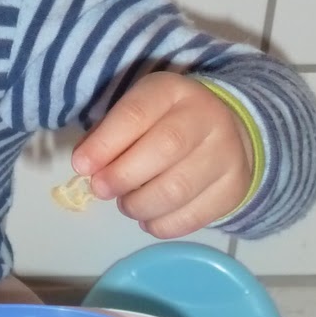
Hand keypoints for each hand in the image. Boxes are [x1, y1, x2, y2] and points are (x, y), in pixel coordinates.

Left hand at [71, 72, 252, 237]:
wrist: (227, 131)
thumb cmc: (164, 123)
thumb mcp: (136, 113)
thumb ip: (108, 135)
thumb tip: (85, 165)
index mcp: (172, 91)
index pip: (136, 113)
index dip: (105, 143)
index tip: (80, 166)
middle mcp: (206, 116)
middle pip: (164, 149)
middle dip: (122, 176)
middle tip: (101, 190)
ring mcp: (226, 153)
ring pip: (178, 189)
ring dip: (140, 205)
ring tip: (126, 205)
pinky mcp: (234, 188)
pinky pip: (193, 217)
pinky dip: (161, 225)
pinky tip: (149, 218)